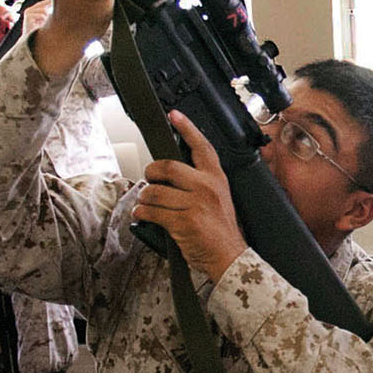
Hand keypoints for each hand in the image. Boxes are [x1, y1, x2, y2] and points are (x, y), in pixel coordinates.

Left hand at [132, 111, 246, 281]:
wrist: (229, 256)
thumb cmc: (221, 230)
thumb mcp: (219, 198)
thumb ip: (201, 182)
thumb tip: (172, 171)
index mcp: (216, 178)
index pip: (202, 146)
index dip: (187, 128)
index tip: (175, 115)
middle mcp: (207, 187)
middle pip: (168, 166)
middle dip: (151, 172)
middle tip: (149, 178)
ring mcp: (195, 204)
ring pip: (155, 191)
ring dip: (144, 197)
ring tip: (146, 202)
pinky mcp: (183, 221)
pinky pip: (152, 211)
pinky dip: (142, 213)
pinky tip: (144, 214)